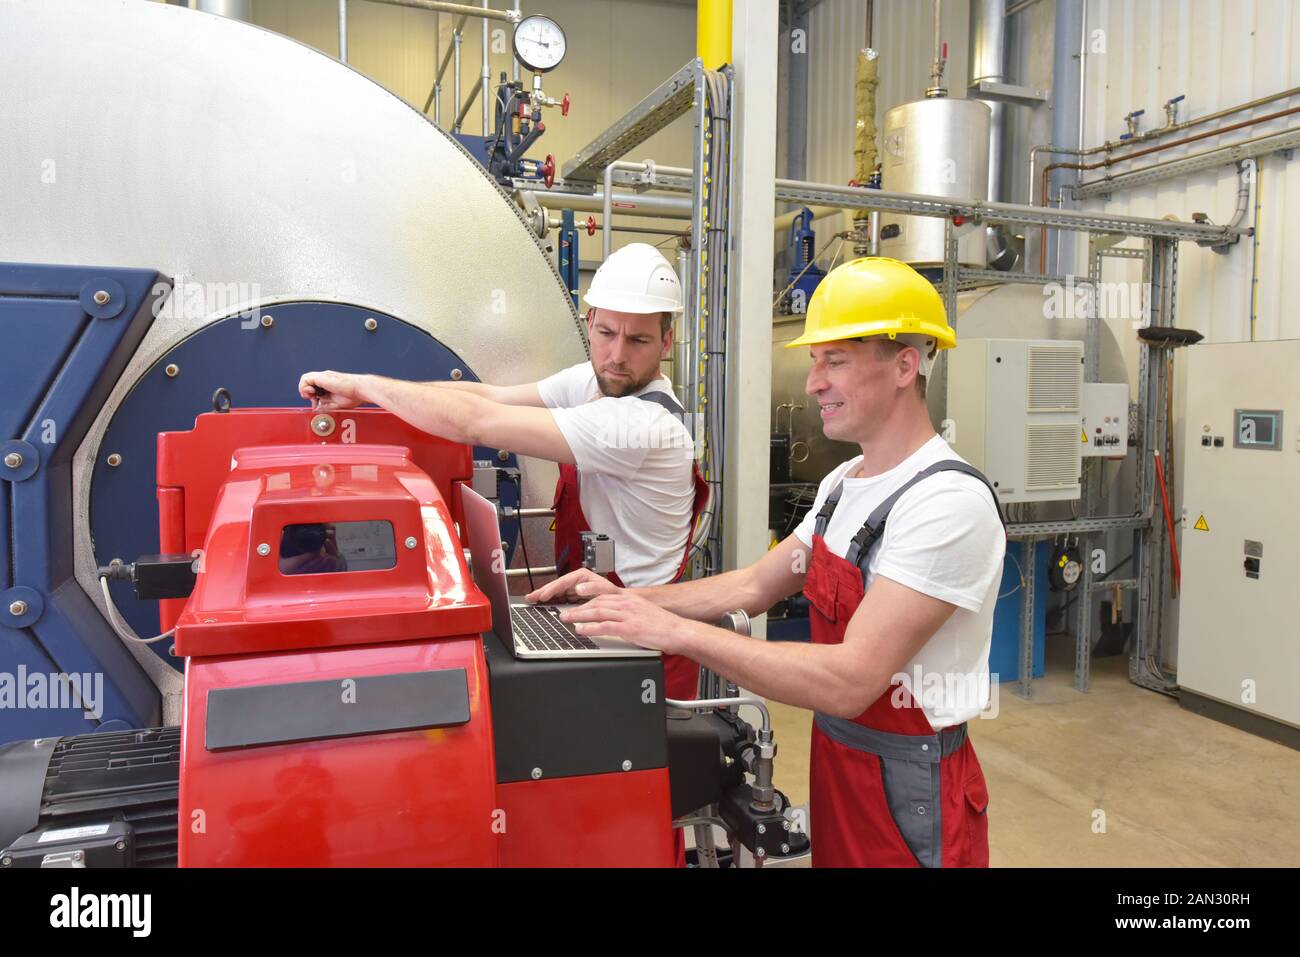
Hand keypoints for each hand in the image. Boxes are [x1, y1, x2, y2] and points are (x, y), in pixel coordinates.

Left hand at [298, 371, 367, 410]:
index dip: (311, 396)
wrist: (359, 390)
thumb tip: (316, 409)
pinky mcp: (321, 377)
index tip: (316, 404)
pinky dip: (305, 387)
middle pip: (308, 382)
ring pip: (305, 379)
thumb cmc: (353, 396)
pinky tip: (313, 392)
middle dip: (307, 393)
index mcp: (328, 384)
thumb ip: (325, 405)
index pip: (313, 387)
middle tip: (314, 400)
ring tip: (312, 396)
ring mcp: (323, 377)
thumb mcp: (335, 404)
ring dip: (305, 389)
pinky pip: (305, 379)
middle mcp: (325, 379)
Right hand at [525, 567, 617, 603]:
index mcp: (582, 576)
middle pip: (555, 586)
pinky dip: (549, 601)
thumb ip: (594, 588)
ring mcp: (573, 589)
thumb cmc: (615, 595)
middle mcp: (576, 581)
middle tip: (530, 598)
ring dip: (543, 596)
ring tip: (531, 600)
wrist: (620, 602)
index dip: (551, 589)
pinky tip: (542, 605)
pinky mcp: (572, 597)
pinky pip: (558, 598)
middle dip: (542, 591)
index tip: (543, 595)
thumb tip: (579, 588)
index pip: (562, 582)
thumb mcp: (606, 590)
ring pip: (555, 592)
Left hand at [559, 592, 690, 654]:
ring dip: (579, 616)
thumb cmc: (662, 625)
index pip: (602, 596)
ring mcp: (628, 615)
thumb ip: (625, 614)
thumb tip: (610, 621)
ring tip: (566, 620)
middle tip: (564, 613)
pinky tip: (581, 630)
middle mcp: (627, 604)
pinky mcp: (630, 628)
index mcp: (629, 599)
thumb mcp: (641, 613)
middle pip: (596, 602)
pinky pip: (605, 626)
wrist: (678, 631)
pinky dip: (590, 628)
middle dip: (578, 608)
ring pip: (598, 612)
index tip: (574, 605)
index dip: (585, 601)